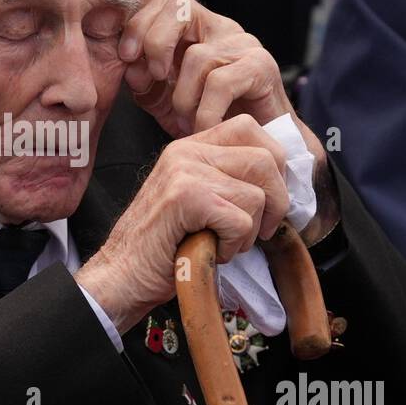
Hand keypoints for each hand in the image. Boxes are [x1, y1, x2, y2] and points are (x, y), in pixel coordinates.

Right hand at [75, 115, 289, 333]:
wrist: (121, 275)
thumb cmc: (162, 247)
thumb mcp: (198, 200)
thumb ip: (229, 180)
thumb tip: (284, 179)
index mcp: (190, 147)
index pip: (251, 129)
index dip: (274, 165)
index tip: (268, 200)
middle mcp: (187, 151)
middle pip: (265, 158)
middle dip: (275, 201)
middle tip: (259, 230)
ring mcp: (185, 171)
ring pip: (256, 195)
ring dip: (248, 232)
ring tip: (220, 243)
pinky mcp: (186, 198)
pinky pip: (241, 220)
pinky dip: (232, 246)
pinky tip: (208, 251)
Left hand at [118, 0, 337, 241]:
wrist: (259, 150)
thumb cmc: (213, 123)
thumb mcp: (167, 99)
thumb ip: (145, 81)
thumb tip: (132, 69)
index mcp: (198, 30)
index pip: (164, 3)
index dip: (139, 24)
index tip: (126, 57)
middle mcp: (222, 29)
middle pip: (179, 7)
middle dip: (155, 42)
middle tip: (153, 80)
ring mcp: (244, 45)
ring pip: (197, 57)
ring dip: (182, 98)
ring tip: (185, 123)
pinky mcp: (262, 67)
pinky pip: (220, 82)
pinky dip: (204, 111)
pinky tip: (203, 127)